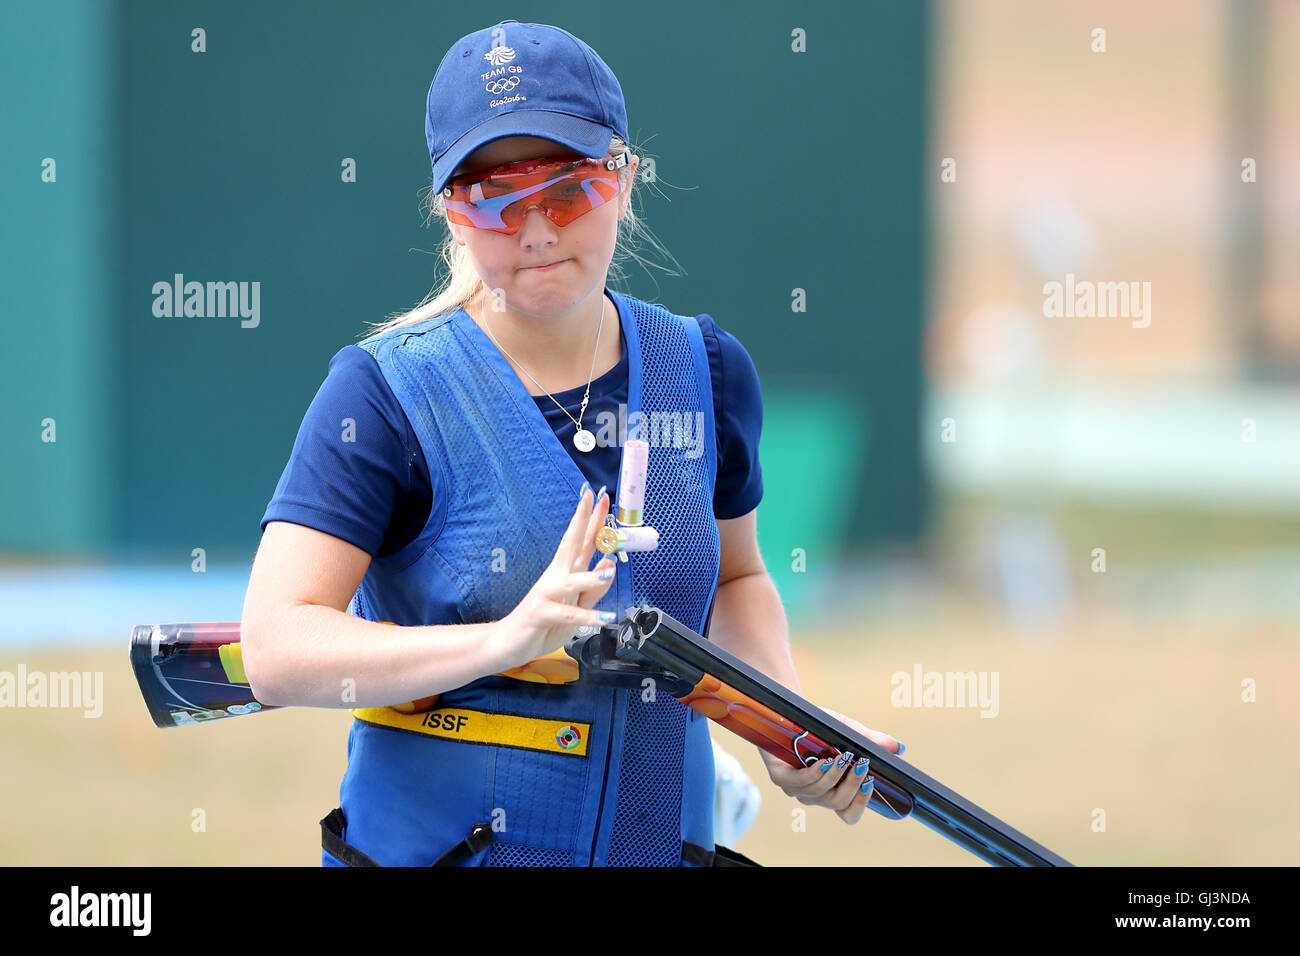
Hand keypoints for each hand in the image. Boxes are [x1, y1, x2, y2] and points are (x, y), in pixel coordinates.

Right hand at [489, 484, 617, 669]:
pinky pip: (567, 615)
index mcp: (565, 571)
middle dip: (586, 522)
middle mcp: (556, 577)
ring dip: (592, 577)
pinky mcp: (540, 614)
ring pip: (571, 582)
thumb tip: (610, 564)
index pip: (581, 540)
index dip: (592, 519)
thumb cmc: (546, 622)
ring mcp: (547, 594)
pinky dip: (586, 616)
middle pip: (573, 545)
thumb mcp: (577, 606)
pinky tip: (604, 617)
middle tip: (597, 500)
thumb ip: (594, 589)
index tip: (602, 497)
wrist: (510, 642)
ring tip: (611, 569)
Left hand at [758, 707, 903, 824]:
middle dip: (853, 785)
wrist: (789, 712)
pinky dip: (815, 773)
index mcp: (832, 791)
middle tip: (863, 764)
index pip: (849, 814)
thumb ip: (871, 741)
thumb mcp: (848, 733)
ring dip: (835, 775)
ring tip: (845, 756)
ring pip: (820, 793)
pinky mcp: (780, 778)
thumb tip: (898, 747)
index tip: (871, 782)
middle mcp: (815, 795)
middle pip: (838, 803)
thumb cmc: (820, 727)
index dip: (861, 803)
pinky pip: (799, 783)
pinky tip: (825, 760)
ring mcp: (796, 789)